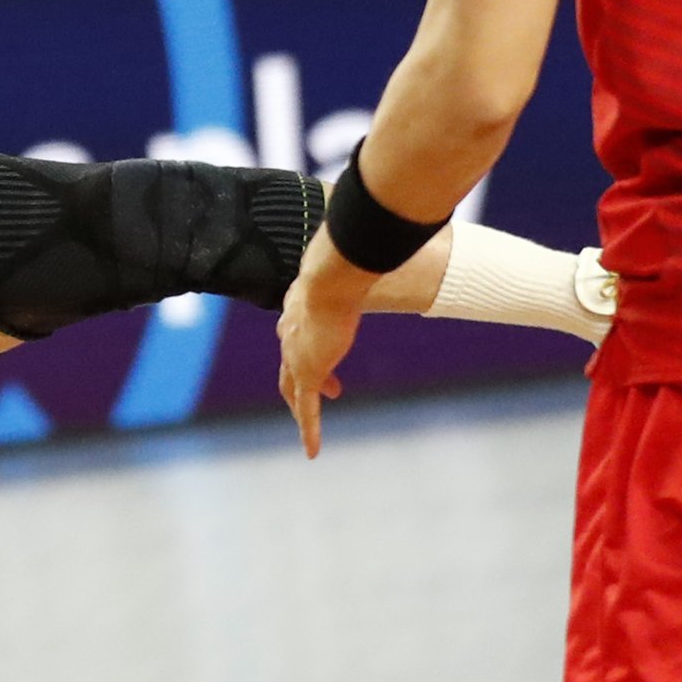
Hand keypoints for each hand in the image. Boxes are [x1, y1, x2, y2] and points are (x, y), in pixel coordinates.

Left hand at [274, 233, 372, 459]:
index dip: (306, 341)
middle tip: (323, 390)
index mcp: (300, 308)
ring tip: (311, 428)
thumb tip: (391, 230)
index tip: (324, 347)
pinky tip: (312, 451)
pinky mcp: (307, 372)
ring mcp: (296, 353)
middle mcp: (292, 332)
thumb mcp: (356, 260)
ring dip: (305, 406)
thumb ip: (368, 251)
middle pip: (290, 362)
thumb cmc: (347, 264)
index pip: (297, 330)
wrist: (332, 277)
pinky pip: (306, 409)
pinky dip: (309, 430)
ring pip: (294, 388)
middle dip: (302, 378)